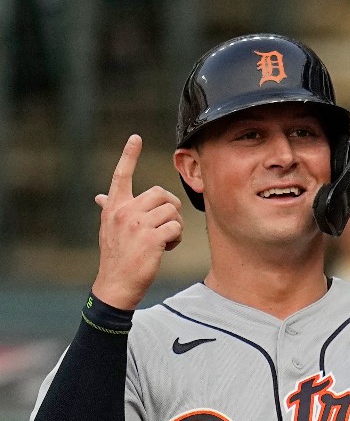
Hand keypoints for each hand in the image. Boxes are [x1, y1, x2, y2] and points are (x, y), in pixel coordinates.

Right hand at [93, 135, 181, 308]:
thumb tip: (100, 196)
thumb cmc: (117, 255)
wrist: (116, 282)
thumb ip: (110, 209)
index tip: (135, 137)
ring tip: (163, 240)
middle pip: (161, 193)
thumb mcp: (109, 228)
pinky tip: (166, 248)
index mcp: (114, 206)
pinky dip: (177, 238)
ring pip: (172, 211)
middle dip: (171, 208)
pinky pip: (176, 228)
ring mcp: (137, 224)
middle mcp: (123, 211)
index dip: (128, 155)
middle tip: (166, 225)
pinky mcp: (151, 238)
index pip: (121, 175)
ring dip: (175, 226)